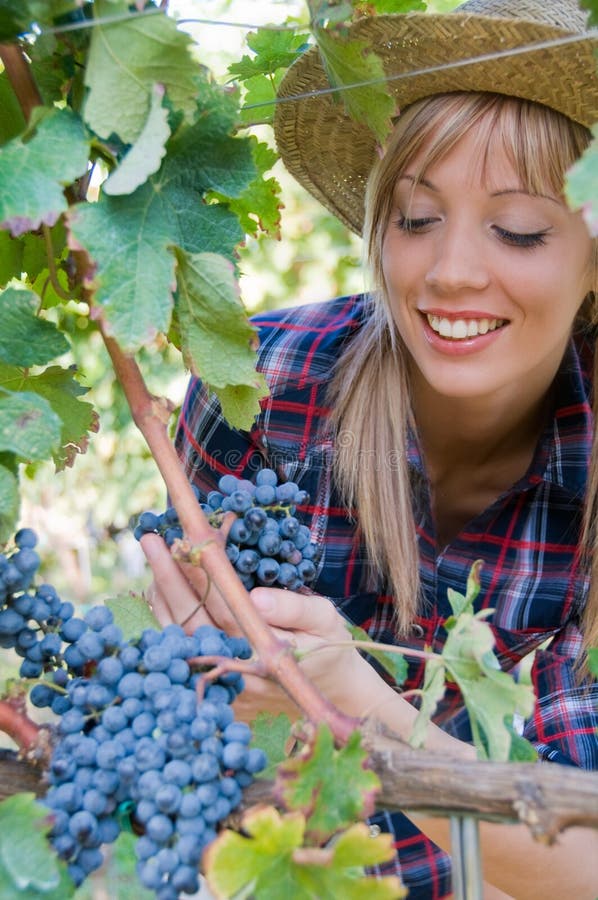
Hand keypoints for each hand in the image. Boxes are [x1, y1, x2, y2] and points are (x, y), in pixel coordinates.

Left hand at [140, 534, 381, 722]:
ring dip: (161, 595)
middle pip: (188, 621)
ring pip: (176, 635)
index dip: (200, 572)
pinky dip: (166, 615)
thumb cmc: (327, 645)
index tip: (184, 540)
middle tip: (150, 540)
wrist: (330, 688)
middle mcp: (232, 666)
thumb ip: (293, 608)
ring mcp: (217, 677)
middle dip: (167, 577)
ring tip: (153, 557)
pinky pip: (179, 647)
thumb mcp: (323, 619)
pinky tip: (160, 588)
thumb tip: (256, 597)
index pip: (220, 606)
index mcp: (259, 649)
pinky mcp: (212, 680)